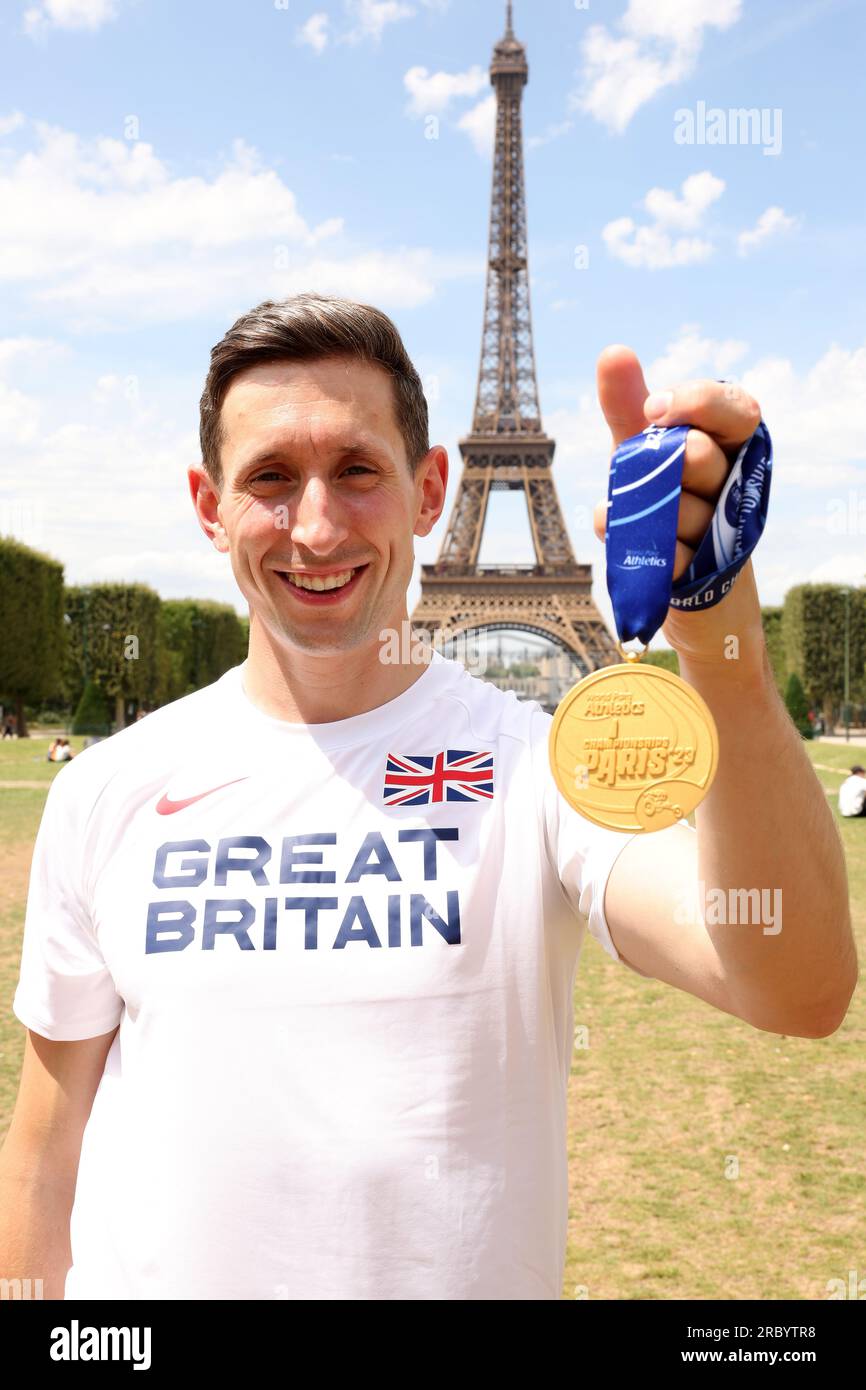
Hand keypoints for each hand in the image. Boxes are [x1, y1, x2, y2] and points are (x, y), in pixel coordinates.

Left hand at [593, 344, 765, 664]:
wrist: (677, 580)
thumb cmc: (662, 500)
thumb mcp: (641, 451)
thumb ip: (628, 406)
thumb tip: (615, 350)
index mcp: (730, 447)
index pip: (738, 410)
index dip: (700, 402)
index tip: (654, 407)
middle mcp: (735, 486)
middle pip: (701, 457)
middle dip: (665, 459)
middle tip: (652, 460)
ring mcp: (724, 534)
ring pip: (680, 511)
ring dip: (645, 510)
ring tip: (640, 514)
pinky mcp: (703, 577)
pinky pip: (666, 558)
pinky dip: (636, 548)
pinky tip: (621, 537)